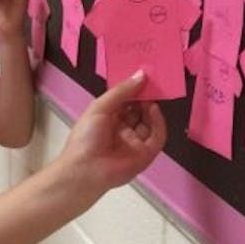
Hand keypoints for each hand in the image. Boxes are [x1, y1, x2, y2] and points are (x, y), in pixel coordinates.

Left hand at [54, 71, 165, 195]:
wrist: (86, 169)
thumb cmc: (86, 136)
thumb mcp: (100, 107)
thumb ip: (121, 91)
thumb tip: (141, 74)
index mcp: (107, 119)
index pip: (125, 102)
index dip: (133, 89)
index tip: (143, 75)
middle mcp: (122, 130)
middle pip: (138, 111)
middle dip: (145, 97)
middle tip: (152, 82)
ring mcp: (134, 143)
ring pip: (149, 123)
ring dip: (151, 109)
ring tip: (151, 95)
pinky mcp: (146, 154)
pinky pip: (157, 137)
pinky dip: (158, 123)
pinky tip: (154, 109)